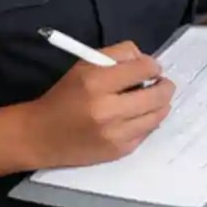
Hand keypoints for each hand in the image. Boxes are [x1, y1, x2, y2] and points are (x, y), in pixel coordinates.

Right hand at [20, 41, 174, 168]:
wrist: (42, 136)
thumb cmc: (64, 96)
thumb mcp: (84, 66)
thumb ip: (117, 55)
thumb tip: (145, 60)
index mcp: (96, 82)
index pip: (144, 68)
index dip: (152, 65)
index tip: (150, 68)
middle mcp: (108, 110)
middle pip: (157, 95)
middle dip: (165, 85)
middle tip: (161, 83)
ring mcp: (116, 134)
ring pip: (158, 115)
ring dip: (160, 104)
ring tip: (151, 99)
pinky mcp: (119, 151)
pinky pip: (148, 132)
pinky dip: (147, 122)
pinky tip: (137, 117)